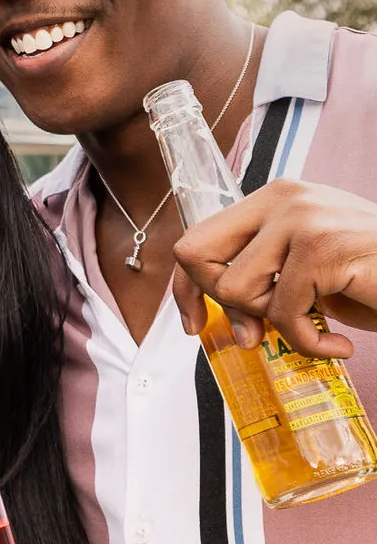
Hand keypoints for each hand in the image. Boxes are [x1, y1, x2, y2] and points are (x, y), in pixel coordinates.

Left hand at [172, 178, 376, 357]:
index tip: (195, 324)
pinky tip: (337, 344)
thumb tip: (209, 315)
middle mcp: (284, 199)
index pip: (196, 238)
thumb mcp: (305, 273)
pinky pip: (282, 315)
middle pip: (196, 255)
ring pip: (236, 290)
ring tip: (315, 324)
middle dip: (220, 304)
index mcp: (274, 199)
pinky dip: (308, 343)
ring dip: (274, 324)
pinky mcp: (322, 248)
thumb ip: (260, 278)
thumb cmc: (373, 279)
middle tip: (259, 331)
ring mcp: (303, 219)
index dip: (186, 287)